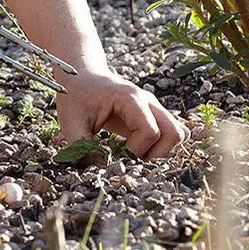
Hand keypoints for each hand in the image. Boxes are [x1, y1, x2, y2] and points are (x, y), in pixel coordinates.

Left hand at [55, 69, 187, 159]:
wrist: (82, 77)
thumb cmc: (76, 97)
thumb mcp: (70, 121)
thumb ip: (82, 146)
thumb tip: (101, 172)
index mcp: (129, 98)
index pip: (150, 131)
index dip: (137, 151)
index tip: (117, 155)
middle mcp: (148, 101)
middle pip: (174, 132)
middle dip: (156, 155)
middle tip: (132, 159)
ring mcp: (154, 108)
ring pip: (179, 133)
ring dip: (162, 152)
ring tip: (136, 156)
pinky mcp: (154, 115)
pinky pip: (172, 133)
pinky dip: (162, 147)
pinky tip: (140, 151)